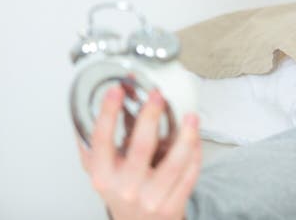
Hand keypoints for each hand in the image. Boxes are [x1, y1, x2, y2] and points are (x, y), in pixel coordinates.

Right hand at [76, 85, 200, 219]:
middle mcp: (125, 187)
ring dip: (186, 135)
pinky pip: (189, 174)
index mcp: (104, 175)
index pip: (101, 140)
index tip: (116, 90)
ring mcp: (150, 198)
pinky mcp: (172, 206)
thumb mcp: (104, 171)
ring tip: (191, 116)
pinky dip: (195, 154)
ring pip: (175, 162)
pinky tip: (196, 139)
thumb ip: (99, 143)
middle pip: (141, 146)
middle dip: (151, 116)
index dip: (108, 112)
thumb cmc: (122, 193)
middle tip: (158, 95)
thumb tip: (104, 102)